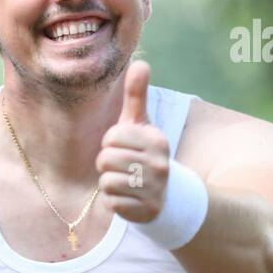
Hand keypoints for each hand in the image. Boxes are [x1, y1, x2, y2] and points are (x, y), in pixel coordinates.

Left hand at [96, 60, 170, 223]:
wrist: (166, 196)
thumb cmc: (144, 154)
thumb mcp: (140, 125)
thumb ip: (136, 96)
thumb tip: (140, 62)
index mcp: (156, 140)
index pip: (112, 137)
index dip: (111, 143)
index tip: (124, 148)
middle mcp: (159, 164)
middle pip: (106, 159)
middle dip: (107, 164)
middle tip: (122, 167)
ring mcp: (154, 189)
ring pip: (106, 181)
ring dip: (109, 183)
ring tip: (125, 182)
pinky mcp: (145, 210)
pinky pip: (110, 202)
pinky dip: (113, 201)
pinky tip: (127, 198)